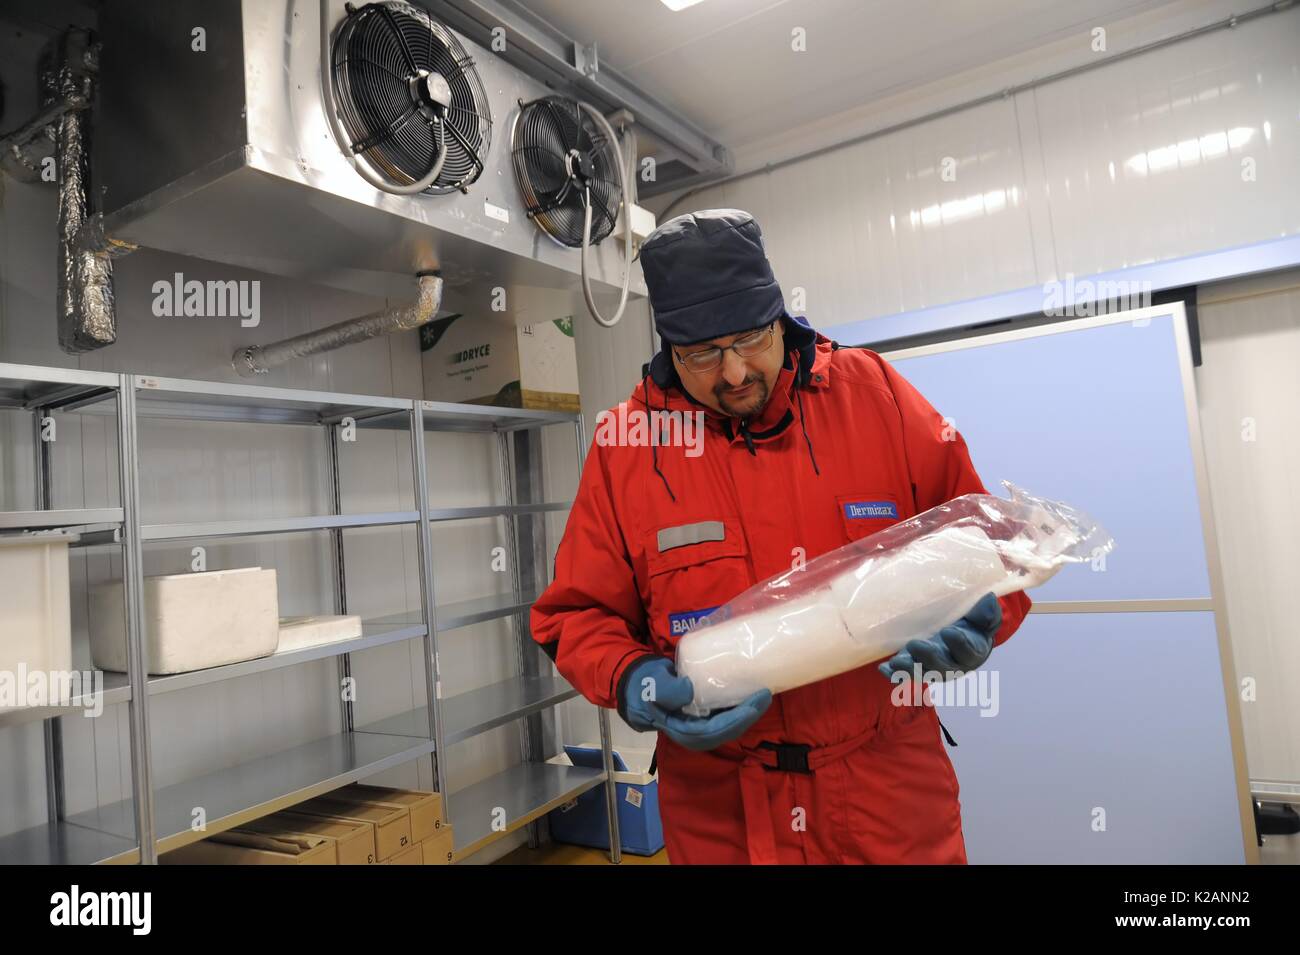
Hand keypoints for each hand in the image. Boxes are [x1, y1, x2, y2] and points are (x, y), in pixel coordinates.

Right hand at [619, 656, 771, 750]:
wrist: (637, 684)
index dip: (736, 720)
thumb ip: (668, 690)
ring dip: (748, 714)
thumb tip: (691, 691)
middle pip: (726, 731)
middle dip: (748, 717)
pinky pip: (725, 717)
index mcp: (681, 730)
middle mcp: (694, 732)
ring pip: (728, 726)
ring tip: (763, 696)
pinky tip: (751, 697)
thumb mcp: (652, 685)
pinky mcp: (704, 716)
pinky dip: (740, 710)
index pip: (713, 730)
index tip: (753, 704)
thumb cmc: (645, 685)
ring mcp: (699, 725)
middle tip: (764, 696)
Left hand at [877, 592, 1001, 681]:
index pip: (969, 652)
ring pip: (922, 673)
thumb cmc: (971, 626)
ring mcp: (933, 669)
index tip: (949, 632)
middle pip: (942, 667)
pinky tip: (884, 668)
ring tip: (897, 661)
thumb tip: (990, 599)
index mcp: (973, 653)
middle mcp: (953, 665)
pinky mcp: (915, 668)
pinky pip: (905, 675)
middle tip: (916, 645)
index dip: (960, 644)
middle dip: (928, 657)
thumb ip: (986, 613)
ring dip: (908, 668)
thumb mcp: (981, 618)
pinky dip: (894, 673)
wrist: (959, 637)